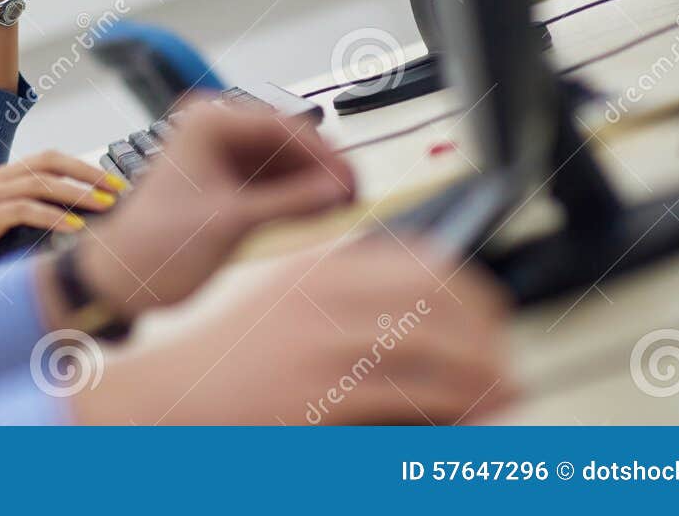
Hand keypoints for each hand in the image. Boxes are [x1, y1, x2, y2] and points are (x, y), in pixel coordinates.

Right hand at [0, 151, 120, 285]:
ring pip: (43, 183)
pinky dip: (55, 216)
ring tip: (107, 206)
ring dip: (79, 193)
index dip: (82, 167)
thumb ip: (22, 217)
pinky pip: (27, 210)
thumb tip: (67, 225)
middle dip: (88, 172)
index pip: (48, 160)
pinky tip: (77, 227)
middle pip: (50, 162)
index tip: (111, 183)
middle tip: (118, 188)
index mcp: (1, 178)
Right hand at [74, 235, 515, 424]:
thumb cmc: (229, 365)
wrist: (173, 403)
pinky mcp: (327, 395)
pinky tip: (470, 419)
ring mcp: (327, 344)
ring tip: (504, 391)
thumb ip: (342, 300)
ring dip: (484, 373)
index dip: (469, 288)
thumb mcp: (285, 308)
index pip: (418, 259)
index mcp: (317, 267)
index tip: (491, 313)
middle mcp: (327, 296)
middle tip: (505, 359)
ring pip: (439, 348)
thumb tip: (418, 317)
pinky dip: (456, 410)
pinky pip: (415, 399)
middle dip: (487, 330)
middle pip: (439, 297)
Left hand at [77, 98, 355, 318]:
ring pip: (281, 160)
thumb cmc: (159, 244)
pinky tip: (317, 209)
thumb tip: (338, 188)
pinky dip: (293, 194)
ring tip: (341, 205)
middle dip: (319, 168)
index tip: (350, 180)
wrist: (123, 276)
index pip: (280, 127)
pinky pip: (269, 179)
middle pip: (284, 141)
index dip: (321, 153)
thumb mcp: (233, 222)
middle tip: (353, 195)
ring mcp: (219, 153)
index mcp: (207, 122)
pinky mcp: (224, 179)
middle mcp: (213, 129)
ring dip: (310, 181)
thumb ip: (290, 202)